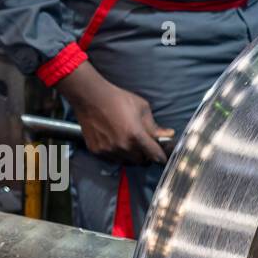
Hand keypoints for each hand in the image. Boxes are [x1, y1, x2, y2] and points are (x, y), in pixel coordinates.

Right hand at [55, 62, 171, 164]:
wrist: (90, 96)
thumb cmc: (117, 99)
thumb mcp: (141, 108)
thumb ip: (154, 126)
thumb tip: (167, 134)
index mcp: (136, 135)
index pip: (155, 156)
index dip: (161, 156)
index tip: (161, 155)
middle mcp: (122, 146)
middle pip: (141, 161)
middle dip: (144, 154)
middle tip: (142, 145)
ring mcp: (108, 150)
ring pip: (126, 161)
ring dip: (130, 155)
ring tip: (127, 142)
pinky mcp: (96, 151)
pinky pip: (112, 159)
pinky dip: (116, 154)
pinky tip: (114, 142)